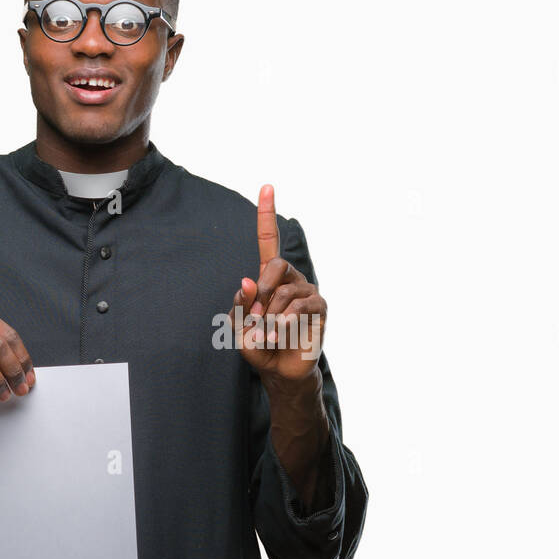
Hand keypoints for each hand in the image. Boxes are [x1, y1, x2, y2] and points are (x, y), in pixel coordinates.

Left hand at [228, 185, 325, 383]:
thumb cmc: (258, 345)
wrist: (279, 371)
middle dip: (262, 291)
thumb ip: (240, 304)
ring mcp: (307, 292)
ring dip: (271, 316)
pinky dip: (288, 319)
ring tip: (267, 334)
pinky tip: (282, 331)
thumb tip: (247, 280)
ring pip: (286, 291)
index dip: (267, 213)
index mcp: (269, 277)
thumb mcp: (239, 326)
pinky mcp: (319, 309)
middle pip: (276, 265)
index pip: (268, 240)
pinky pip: (303, 304)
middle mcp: (290, 279)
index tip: (267, 186)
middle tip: (254, 318)